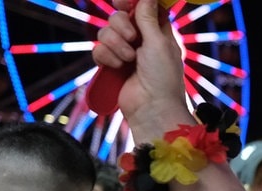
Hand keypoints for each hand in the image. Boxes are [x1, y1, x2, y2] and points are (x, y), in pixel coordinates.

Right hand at [92, 0, 189, 137]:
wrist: (151, 108)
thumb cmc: (163, 77)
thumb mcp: (159, 43)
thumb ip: (148, 18)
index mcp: (158, 31)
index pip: (142, 7)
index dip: (131, 2)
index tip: (123, 3)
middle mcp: (141, 39)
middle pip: (119, 16)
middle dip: (121, 25)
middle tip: (131, 38)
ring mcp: (125, 52)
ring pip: (106, 32)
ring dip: (115, 44)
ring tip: (129, 60)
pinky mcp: (111, 65)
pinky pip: (98, 49)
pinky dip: (107, 57)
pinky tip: (118, 68)